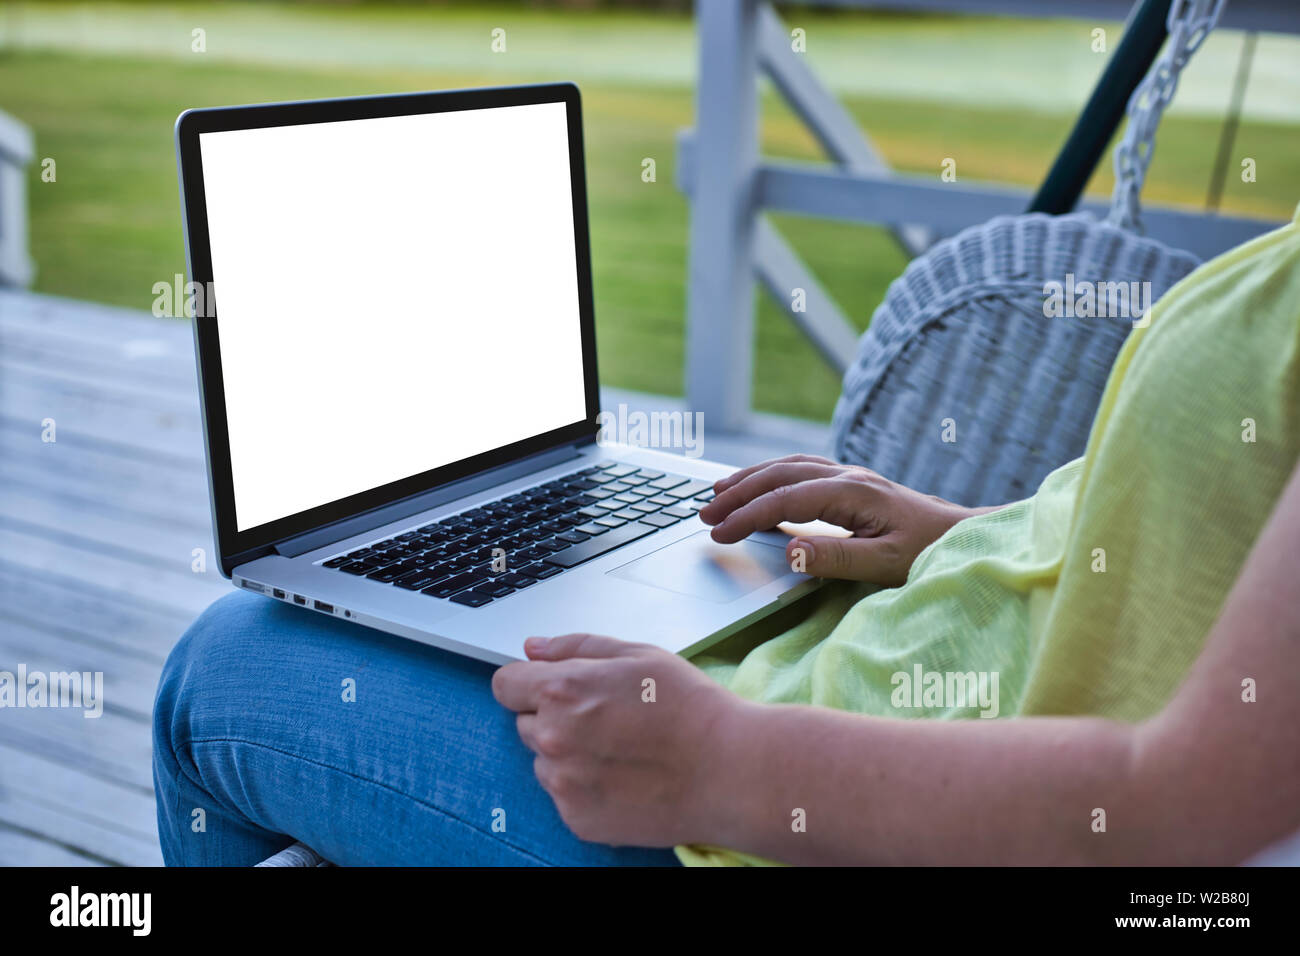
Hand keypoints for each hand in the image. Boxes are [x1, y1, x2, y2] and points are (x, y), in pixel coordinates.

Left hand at [492, 633, 742, 846]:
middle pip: (527, 723)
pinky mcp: (577, 819)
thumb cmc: (690, 708)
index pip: (505, 684)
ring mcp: (563, 783)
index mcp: (563, 690)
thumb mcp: (638, 655)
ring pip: (545, 761)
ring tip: (621, 749)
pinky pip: (565, 795)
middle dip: (555, 717)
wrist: (728, 771)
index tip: (551, 688)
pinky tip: (624, 776)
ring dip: (569, 754)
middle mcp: (553, 737)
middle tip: (607, 719)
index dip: (528, 682)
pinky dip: (585, 786)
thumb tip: (533, 649)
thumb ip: (576, 647)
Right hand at [699, 453, 973, 585]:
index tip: (717, 534)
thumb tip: (789, 549)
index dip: (746, 516)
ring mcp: (850, 475)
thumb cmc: (929, 552)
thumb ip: (836, 557)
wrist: (965, 535)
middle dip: (736, 493)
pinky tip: (758, 487)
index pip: (785, 500)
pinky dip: (771, 476)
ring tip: (716, 493)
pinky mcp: (853, 483)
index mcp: (853, 492)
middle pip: (779, 475)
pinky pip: (801, 470)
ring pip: (787, 467)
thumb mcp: (885, 565)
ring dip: (749, 478)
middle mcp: (848, 475)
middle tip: (702, 516)